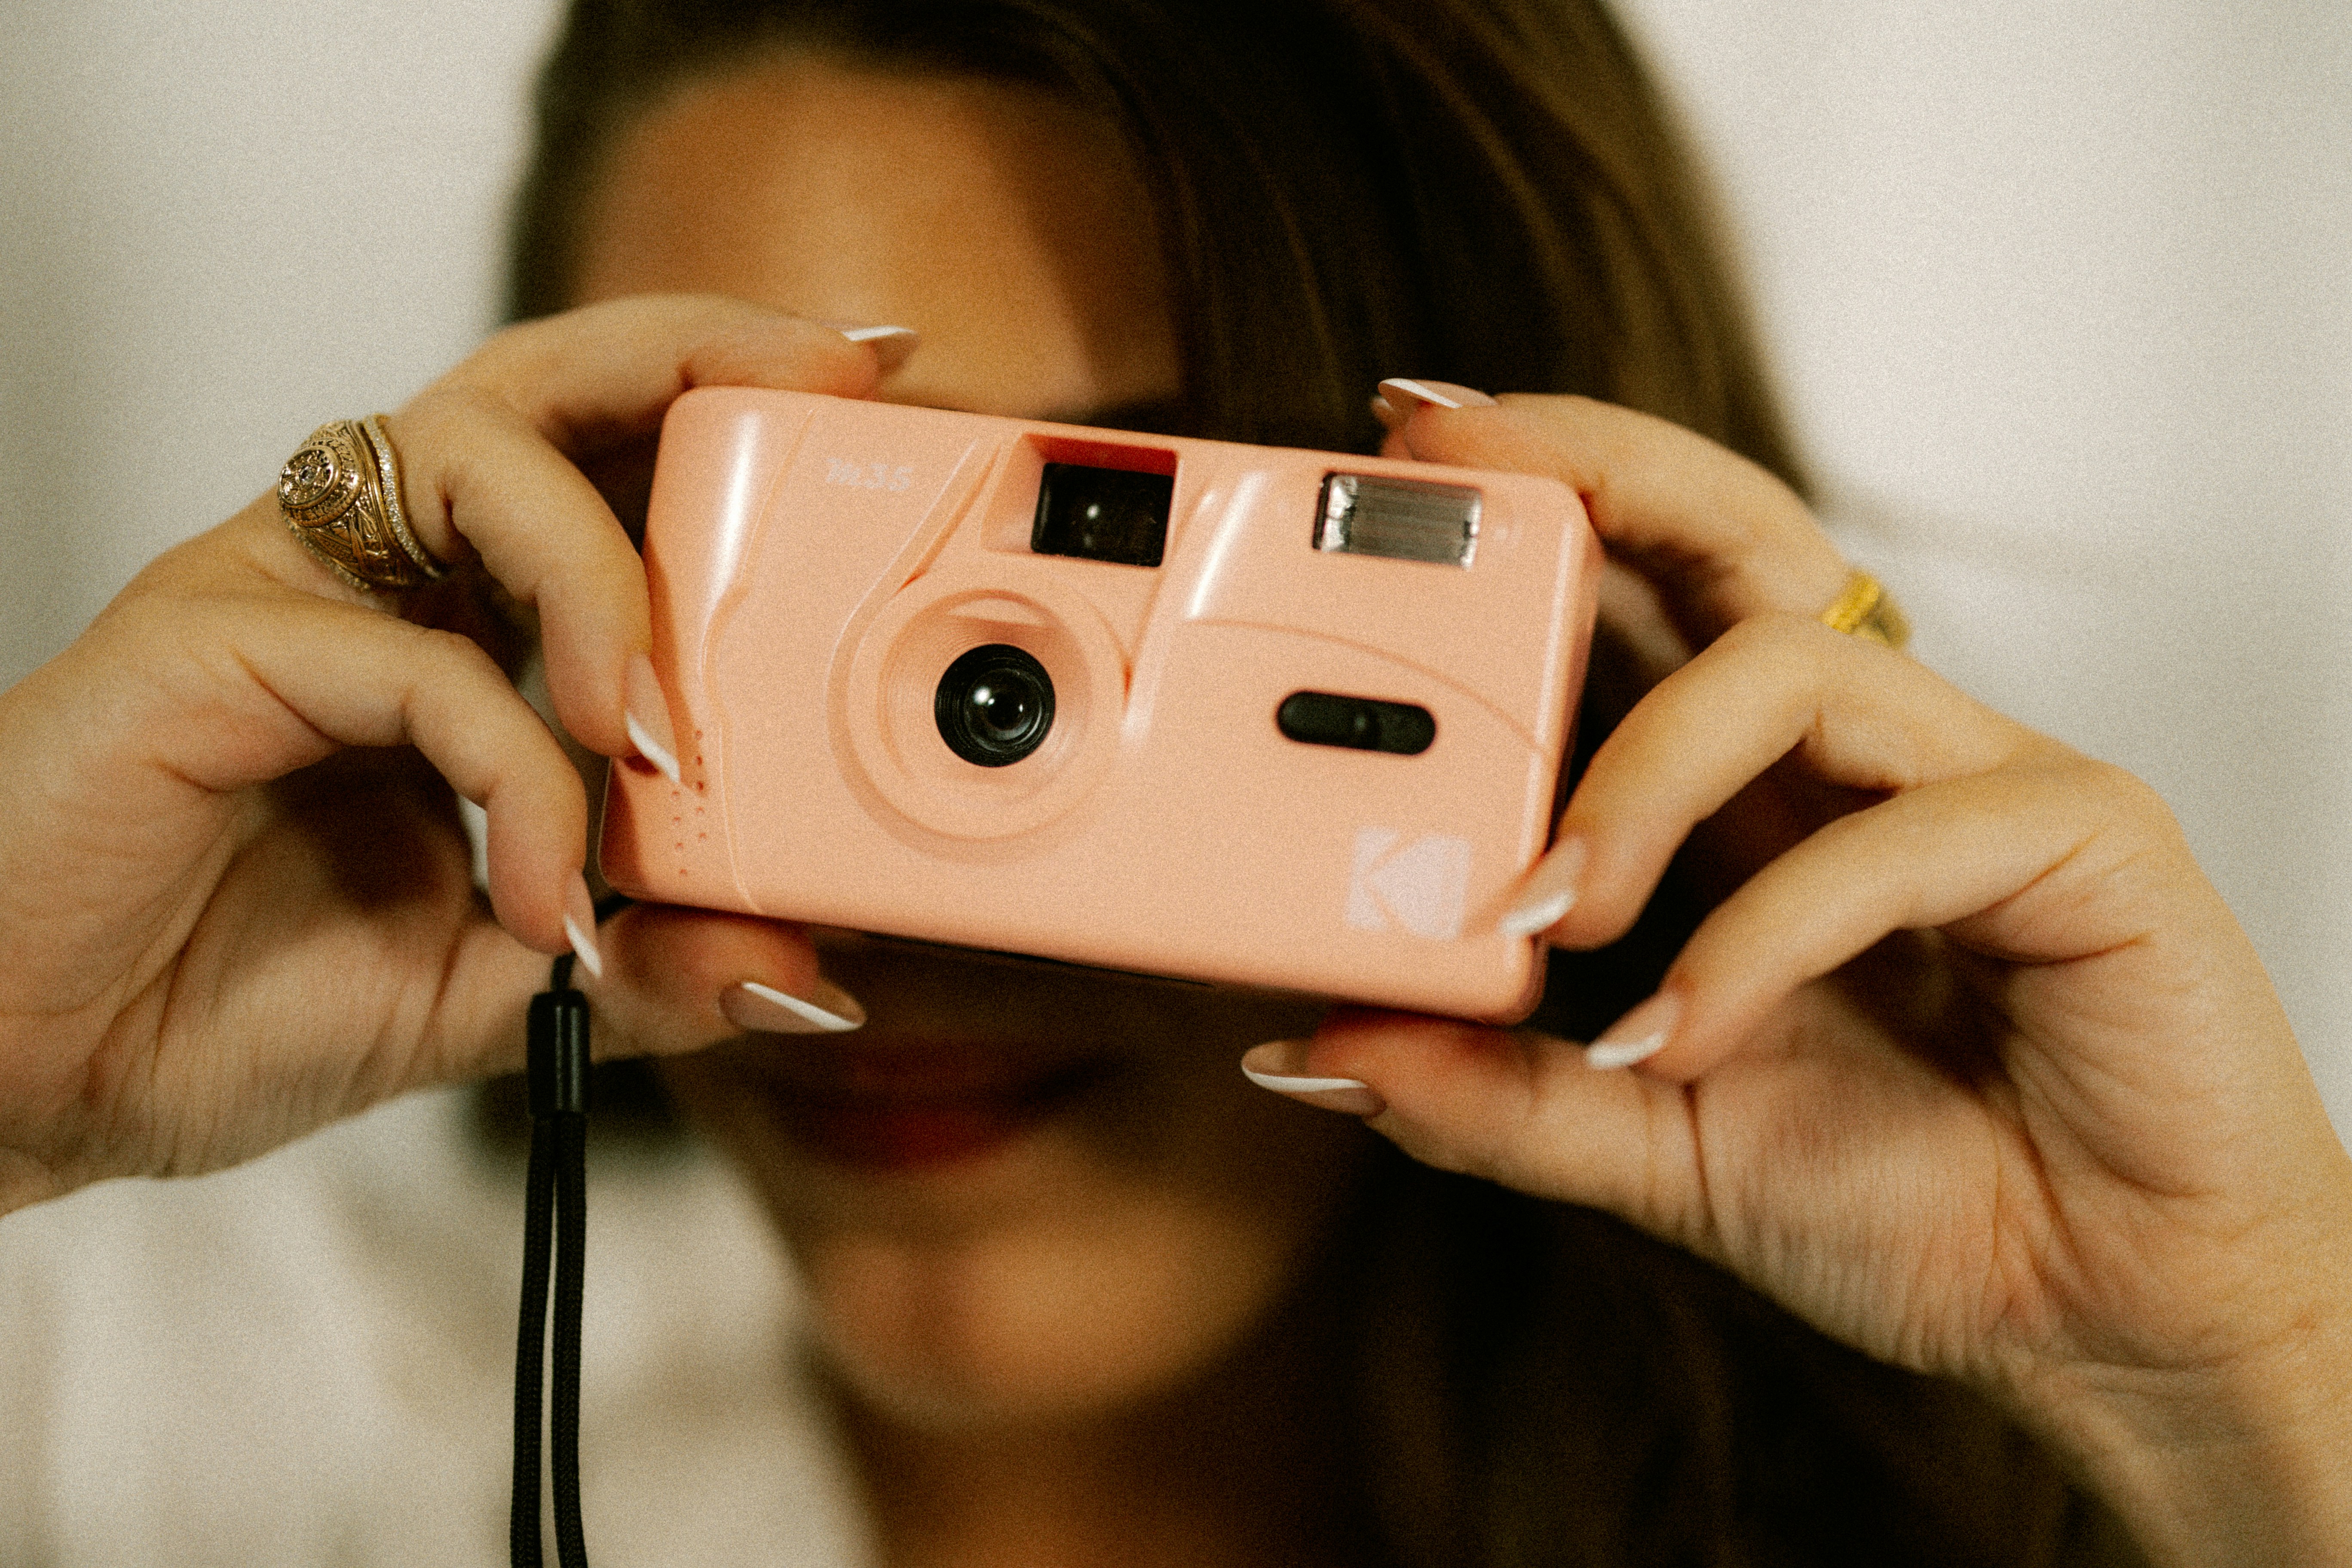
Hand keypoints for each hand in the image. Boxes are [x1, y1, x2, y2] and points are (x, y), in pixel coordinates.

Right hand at [0, 296, 889, 1213]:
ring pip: (470, 456)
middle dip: (692, 354)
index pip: (597, 464)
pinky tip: (537, 889)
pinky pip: (399, 657)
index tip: (861, 394)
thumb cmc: (240, 997)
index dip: (722, 410)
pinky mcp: (203, 646)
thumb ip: (648, 971)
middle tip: (825, 381)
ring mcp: (281, 589)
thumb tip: (808, 970)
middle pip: (539, 382)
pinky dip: (504, 768)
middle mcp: (371, 571)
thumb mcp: (500, 992)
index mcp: (446, 620)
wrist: (42, 1068)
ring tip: (655, 732)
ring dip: (605, 576)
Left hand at [1247, 386, 2351, 1564]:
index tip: (1396, 447)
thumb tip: (1307, 1049)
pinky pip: (1902, 832)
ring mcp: (1974, 773)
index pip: (1639, 596)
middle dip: (1587, 469)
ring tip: (1553, 913)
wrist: (2098, 1312)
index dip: (1532, 505)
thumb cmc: (1902, 1195)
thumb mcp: (1646, 1138)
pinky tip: (1682, 1036)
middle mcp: (1858, 747)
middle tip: (1445, 453)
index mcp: (1756, 788)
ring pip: (1789, 660)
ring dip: (1637, 776)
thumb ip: (1490, 1089)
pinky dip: (1766, 934)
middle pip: (1728, 531)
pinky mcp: (2084, 836)